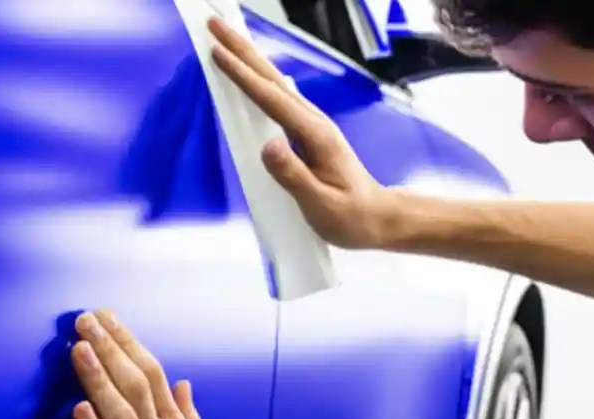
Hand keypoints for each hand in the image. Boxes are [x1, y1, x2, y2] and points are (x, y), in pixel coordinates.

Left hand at [70, 310, 262, 418]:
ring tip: (80, 347)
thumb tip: (185, 384)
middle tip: (85, 317)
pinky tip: (79, 410)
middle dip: (110, 348)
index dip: (128, 343)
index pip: (154, 376)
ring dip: (100, 380)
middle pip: (136, 386)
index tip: (107, 317)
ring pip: (122, 416)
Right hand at [207, 16, 404, 249]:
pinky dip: (258, 79)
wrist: (378, 218)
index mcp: (314, 135)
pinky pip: (276, 99)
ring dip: (248, 59)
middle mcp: (313, 122)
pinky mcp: (306, 132)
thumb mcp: (320, 203)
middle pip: (271, 79)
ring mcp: (311, 125)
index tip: (218, 53)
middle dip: (242, 50)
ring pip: (273, 83)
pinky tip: (251, 72)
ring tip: (226, 39)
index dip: (243, 76)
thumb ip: (293, 175)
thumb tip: (267, 145)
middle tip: (215, 24)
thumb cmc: (349, 217)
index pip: (271, 100)